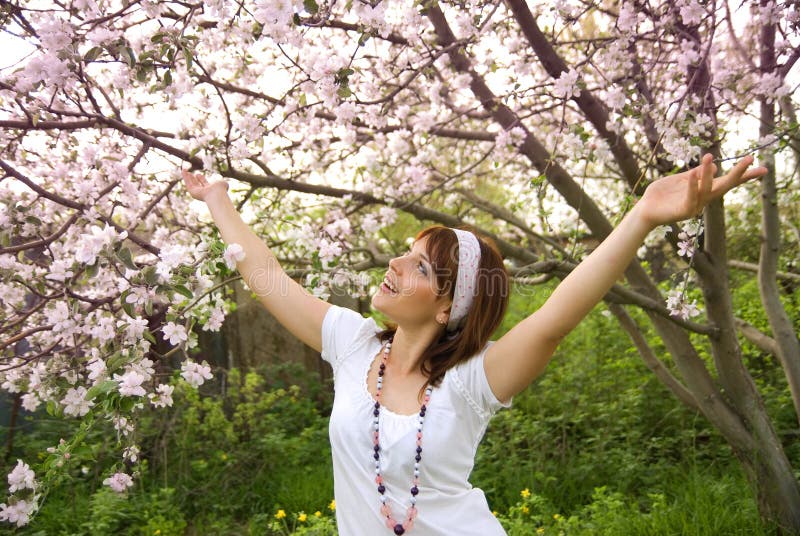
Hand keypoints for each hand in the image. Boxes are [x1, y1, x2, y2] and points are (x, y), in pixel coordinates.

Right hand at [181, 170, 228, 201]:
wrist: (216, 194)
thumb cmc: (221, 190)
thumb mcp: (223, 184)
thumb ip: (224, 184)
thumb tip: (226, 184)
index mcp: (210, 190)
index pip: (204, 184)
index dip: (201, 179)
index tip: (198, 174)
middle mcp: (203, 192)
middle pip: (196, 184)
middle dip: (193, 179)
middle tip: (189, 173)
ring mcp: (197, 192)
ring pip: (191, 184)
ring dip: (187, 177)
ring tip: (184, 170)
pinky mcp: (193, 192)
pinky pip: (188, 183)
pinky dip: (185, 177)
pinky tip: (183, 171)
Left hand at [637, 154, 766, 228]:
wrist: (645, 209)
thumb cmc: (662, 194)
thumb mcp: (680, 180)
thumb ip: (695, 173)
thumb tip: (713, 165)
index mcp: (704, 191)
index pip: (727, 181)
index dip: (744, 175)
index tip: (763, 168)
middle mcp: (703, 200)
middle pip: (725, 186)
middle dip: (738, 173)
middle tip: (751, 159)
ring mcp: (695, 206)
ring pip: (708, 190)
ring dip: (708, 173)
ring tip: (708, 157)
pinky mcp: (684, 211)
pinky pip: (691, 197)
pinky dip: (692, 185)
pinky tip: (693, 174)